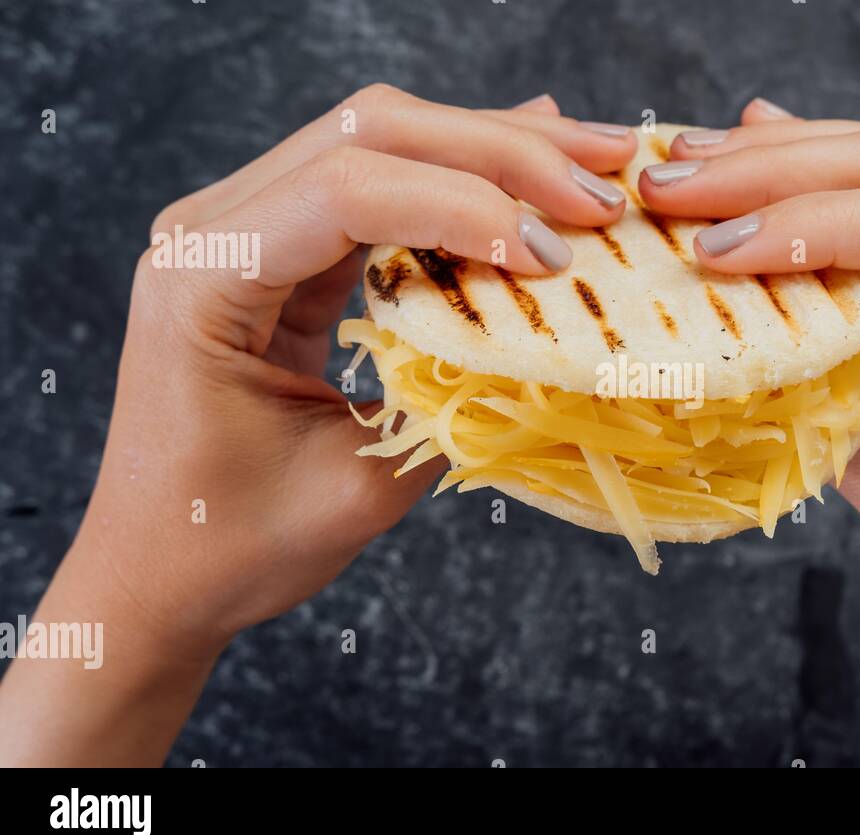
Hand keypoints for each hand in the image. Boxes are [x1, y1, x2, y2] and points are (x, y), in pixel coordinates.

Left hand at [0, 87, 636, 764]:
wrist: (157, 573)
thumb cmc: (231, 544)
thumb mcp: (359, 485)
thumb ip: (453, 405)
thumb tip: (554, 344)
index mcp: (205, 280)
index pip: (346, 194)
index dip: (464, 210)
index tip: (554, 259)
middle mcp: (214, 228)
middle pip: (368, 134)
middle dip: (497, 151)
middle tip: (600, 189)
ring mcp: (246, 226)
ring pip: (380, 140)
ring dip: (491, 149)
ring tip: (588, 167)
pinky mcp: (283, 246)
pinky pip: (380, 184)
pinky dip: (461, 177)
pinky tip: (531, 170)